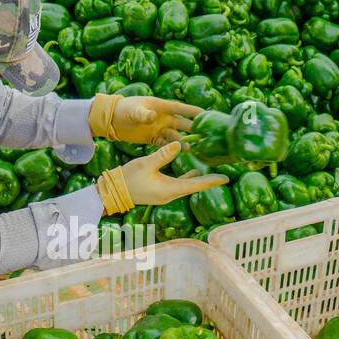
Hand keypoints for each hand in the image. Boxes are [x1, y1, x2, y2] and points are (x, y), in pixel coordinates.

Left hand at [88, 94, 201, 145]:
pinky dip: (174, 148)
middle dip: (194, 129)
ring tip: (194, 149)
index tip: (207, 114)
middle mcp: (163, 117)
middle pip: (182, 123)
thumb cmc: (124, 110)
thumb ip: (143, 114)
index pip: (181, 108)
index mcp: (161, 107)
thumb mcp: (133, 111)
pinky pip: (166, 143)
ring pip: (176, 135)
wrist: (112, 120)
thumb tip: (153, 117)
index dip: (194, 111)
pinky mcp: (153, 138)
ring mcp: (159, 128)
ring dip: (185, 141)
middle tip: (206, 136)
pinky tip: (182, 154)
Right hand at [96, 142, 227, 214]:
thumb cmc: (128, 178)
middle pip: (194, 188)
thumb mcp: (146, 163)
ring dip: (199, 180)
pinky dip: (187, 179)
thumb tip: (179, 144)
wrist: (113, 192)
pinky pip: (178, 185)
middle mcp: (170, 195)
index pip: (195, 186)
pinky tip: (193, 173)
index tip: (225, 178)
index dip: (211, 181)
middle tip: (224, 176)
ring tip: (212, 174)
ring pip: (187, 187)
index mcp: (169, 190)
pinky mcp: (160, 192)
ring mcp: (165, 194)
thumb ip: (163, 154)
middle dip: (208, 181)